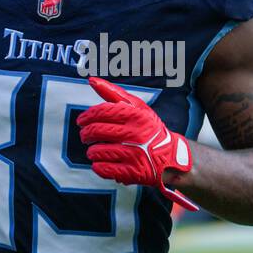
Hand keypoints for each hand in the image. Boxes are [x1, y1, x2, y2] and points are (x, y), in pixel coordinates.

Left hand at [76, 77, 199, 210]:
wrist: (171, 156)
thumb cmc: (149, 129)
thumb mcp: (137, 108)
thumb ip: (114, 93)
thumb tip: (92, 80)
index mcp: (135, 115)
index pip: (102, 112)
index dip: (87, 116)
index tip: (81, 121)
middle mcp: (135, 133)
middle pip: (96, 132)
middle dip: (86, 134)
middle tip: (85, 136)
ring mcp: (134, 154)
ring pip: (97, 152)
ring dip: (92, 152)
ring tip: (94, 151)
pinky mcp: (133, 172)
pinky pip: (104, 169)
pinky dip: (98, 166)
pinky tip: (101, 163)